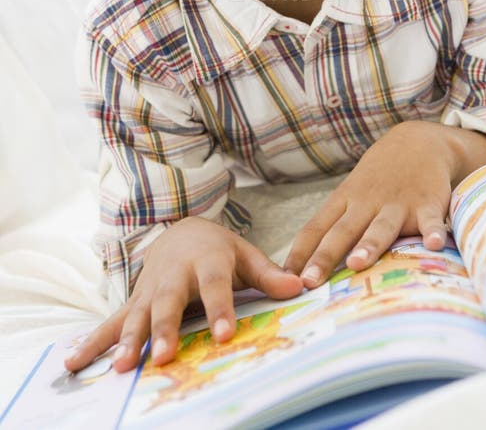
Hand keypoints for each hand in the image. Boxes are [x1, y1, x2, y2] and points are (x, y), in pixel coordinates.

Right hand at [64, 217, 302, 373]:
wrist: (180, 230)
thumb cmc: (218, 249)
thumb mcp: (245, 254)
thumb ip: (269, 273)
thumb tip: (300, 286)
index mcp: (208, 260)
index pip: (216, 286)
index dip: (220, 310)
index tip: (225, 336)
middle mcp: (175, 274)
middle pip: (169, 302)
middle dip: (164, 329)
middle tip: (163, 357)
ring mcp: (150, 288)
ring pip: (138, 314)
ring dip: (129, 340)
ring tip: (122, 367)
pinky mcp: (133, 301)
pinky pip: (112, 323)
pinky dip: (92, 342)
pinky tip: (73, 363)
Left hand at [284, 121, 485, 286]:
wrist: (417, 142)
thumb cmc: (377, 179)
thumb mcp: (351, 195)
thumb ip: (335, 227)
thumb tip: (308, 268)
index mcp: (344, 202)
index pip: (315, 228)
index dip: (299, 254)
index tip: (285, 279)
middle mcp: (366, 203)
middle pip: (342, 232)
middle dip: (324, 257)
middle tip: (310, 282)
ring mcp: (397, 204)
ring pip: (380, 227)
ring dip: (369, 245)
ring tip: (357, 262)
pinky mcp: (427, 204)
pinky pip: (430, 221)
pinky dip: (433, 232)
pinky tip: (435, 245)